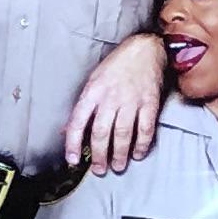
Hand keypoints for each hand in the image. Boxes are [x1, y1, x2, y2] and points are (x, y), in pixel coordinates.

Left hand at [65, 26, 167, 172]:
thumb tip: (68, 129)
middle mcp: (111, 97)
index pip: (78, 121)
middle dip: (99, 155)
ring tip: (118, 166)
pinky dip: (142, 144)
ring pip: (123, 134)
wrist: (145, 49)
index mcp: (93, 91)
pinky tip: (138, 154)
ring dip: (120, 154)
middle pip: (102, 132)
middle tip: (99, 169)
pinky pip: (145, 129)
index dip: (73, 143)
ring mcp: (131, 100)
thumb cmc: (117, 65)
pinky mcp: (149, 103)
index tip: (72, 160)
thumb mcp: (93, 80)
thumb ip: (83, 106)